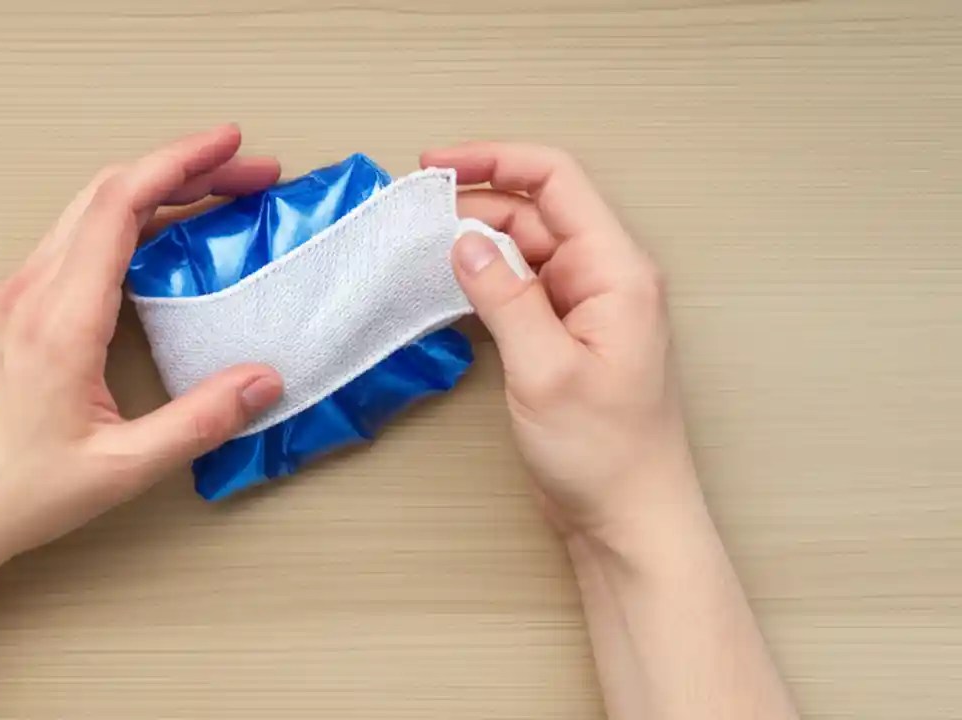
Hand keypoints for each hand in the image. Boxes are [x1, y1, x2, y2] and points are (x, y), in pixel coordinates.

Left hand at [0, 125, 284, 578]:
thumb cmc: (18, 491)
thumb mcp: (123, 467)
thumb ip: (200, 420)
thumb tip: (263, 381)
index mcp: (61, 317)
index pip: (121, 204)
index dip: (181, 163)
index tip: (231, 145)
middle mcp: (34, 291)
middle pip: (109, 191)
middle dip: (183, 168)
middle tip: (245, 171)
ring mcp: (19, 295)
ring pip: (89, 210)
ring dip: (154, 190)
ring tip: (214, 195)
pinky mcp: (16, 310)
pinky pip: (75, 239)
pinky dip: (127, 219)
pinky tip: (160, 240)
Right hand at [423, 142, 700, 539]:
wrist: (629, 519)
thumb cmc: (604, 452)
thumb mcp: (545, 368)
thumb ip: (504, 295)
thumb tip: (463, 238)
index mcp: (615, 270)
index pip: (556, 181)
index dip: (495, 160)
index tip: (435, 167)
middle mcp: (604, 278)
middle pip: (534, 213)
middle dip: (473, 205)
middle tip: (409, 217)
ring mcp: (584, 308)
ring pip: (523, 251)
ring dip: (475, 244)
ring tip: (417, 248)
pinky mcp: (565, 337)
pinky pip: (521, 288)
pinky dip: (483, 281)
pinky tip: (446, 287)